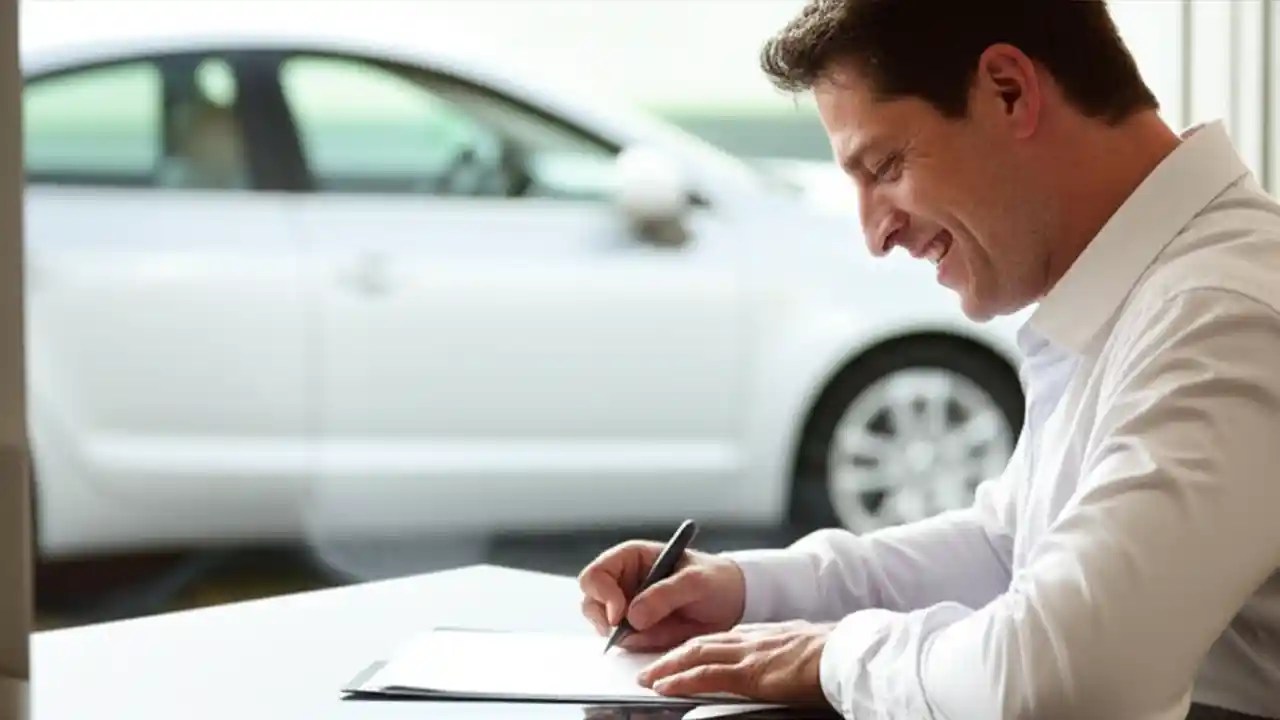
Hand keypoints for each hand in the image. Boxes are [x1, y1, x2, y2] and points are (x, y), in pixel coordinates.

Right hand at [578, 540, 745, 651]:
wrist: (733, 602)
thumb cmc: (715, 580)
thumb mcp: (696, 582)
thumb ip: (665, 594)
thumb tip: (633, 616)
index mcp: (631, 558)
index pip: (596, 573)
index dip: (602, 594)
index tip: (620, 614)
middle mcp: (623, 581)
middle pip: (591, 602)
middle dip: (605, 620)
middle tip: (629, 633)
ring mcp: (628, 607)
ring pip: (603, 625)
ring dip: (623, 635)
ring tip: (656, 632)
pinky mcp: (637, 630)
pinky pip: (624, 642)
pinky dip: (636, 646)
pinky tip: (660, 637)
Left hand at [637, 621, 833, 704]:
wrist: (846, 653)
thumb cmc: (832, 655)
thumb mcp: (799, 649)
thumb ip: (780, 654)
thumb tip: (778, 665)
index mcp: (761, 635)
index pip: (718, 639)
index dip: (693, 647)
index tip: (677, 655)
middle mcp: (749, 640)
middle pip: (699, 644)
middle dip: (671, 656)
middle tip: (649, 668)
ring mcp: (747, 655)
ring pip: (694, 656)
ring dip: (666, 667)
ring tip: (648, 678)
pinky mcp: (749, 674)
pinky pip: (705, 676)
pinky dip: (680, 680)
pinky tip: (665, 687)